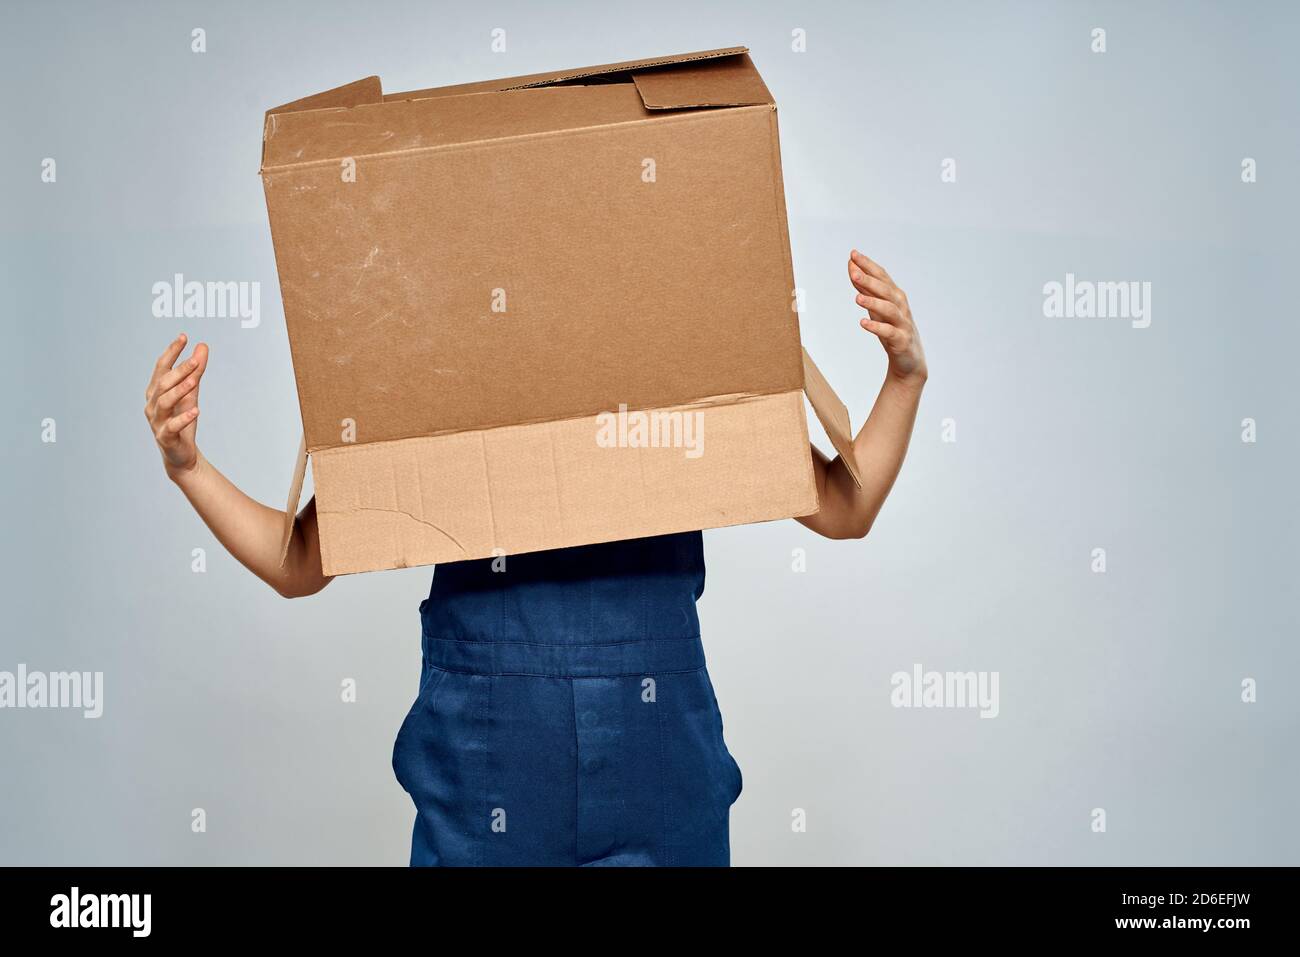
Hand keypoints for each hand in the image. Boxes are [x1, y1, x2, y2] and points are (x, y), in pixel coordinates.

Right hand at [144, 333, 207, 479]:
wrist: (181, 453)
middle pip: (163, 383)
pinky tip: (196, 410)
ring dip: (179, 390)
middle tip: (195, 360)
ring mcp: (157, 421)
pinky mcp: (165, 437)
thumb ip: (196, 371)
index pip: (161, 367)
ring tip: (194, 381)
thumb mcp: (192, 393)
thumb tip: (203, 346)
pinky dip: (183, 417)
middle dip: (179, 370)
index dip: (171, 352)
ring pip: (164, 402)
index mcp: (156, 391)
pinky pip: (172, 426)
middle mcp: (152, 404)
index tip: (183, 336)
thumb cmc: (183, 419)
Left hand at [848, 250, 926, 384]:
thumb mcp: (877, 308)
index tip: (853, 254)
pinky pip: (889, 332)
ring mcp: (902, 323)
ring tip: (857, 298)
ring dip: (873, 302)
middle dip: (869, 280)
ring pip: (889, 310)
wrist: (910, 361)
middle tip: (854, 272)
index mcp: (895, 296)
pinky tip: (863, 323)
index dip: (868, 265)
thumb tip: (853, 269)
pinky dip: (876, 327)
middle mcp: (901, 306)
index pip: (882, 276)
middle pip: (886, 290)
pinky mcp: (901, 341)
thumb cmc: (892, 330)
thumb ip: (866, 290)